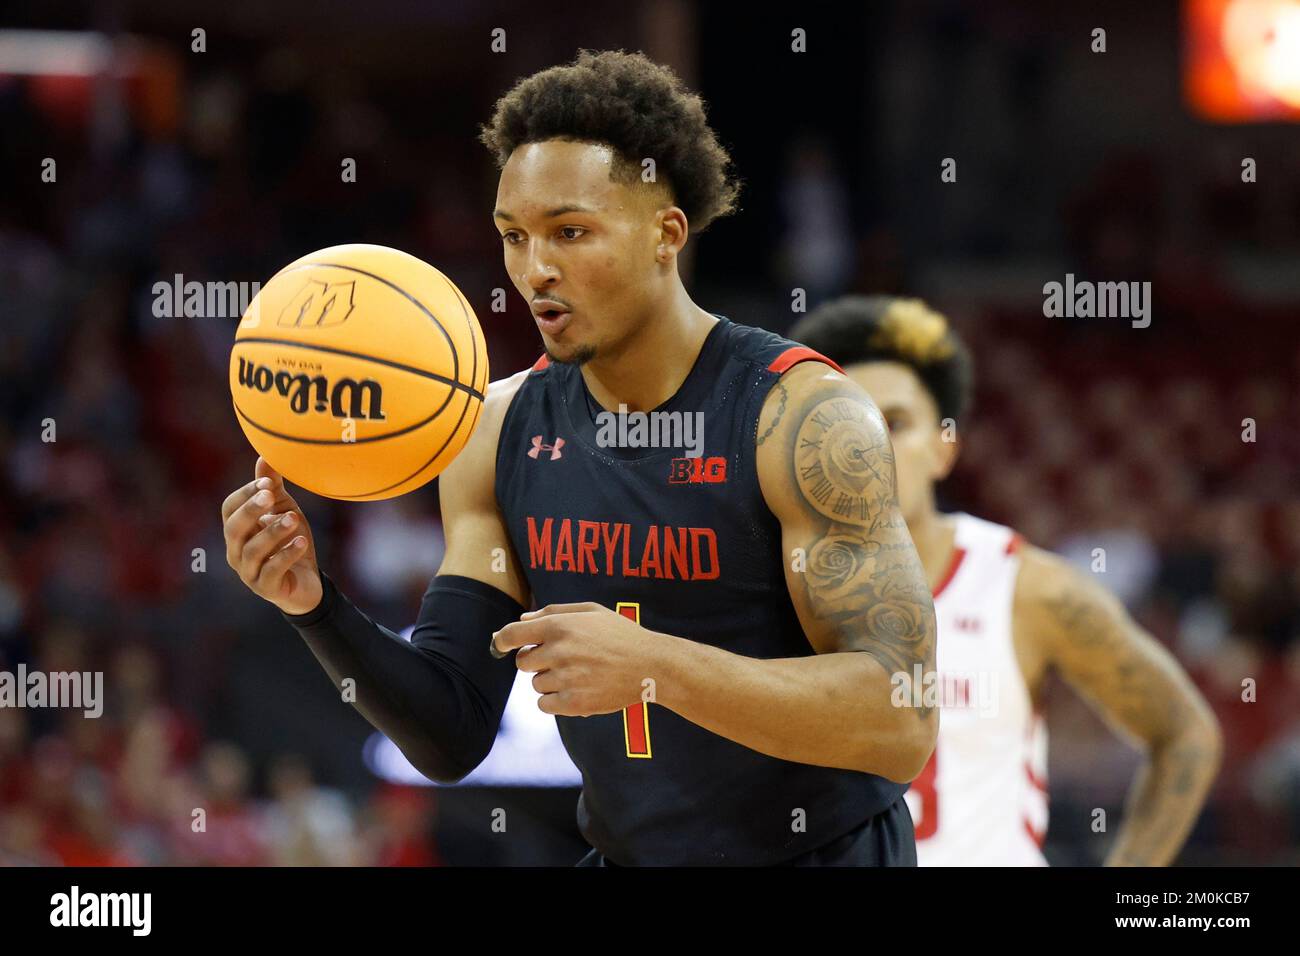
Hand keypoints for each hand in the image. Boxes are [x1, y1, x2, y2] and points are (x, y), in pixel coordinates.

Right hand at [221, 456, 321, 614]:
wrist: (306, 584)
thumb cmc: (289, 542)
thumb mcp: (284, 511)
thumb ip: (273, 488)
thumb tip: (265, 455)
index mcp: (238, 530)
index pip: (229, 508)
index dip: (245, 494)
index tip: (266, 481)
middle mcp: (236, 551)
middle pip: (233, 528)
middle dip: (250, 510)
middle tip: (269, 494)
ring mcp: (249, 572)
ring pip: (252, 550)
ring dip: (273, 532)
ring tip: (293, 519)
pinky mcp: (267, 588)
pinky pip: (272, 571)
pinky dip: (286, 554)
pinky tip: (301, 541)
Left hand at [492, 603, 667, 716]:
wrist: (651, 666)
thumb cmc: (621, 635)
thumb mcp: (591, 611)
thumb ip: (554, 612)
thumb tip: (523, 620)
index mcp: (560, 626)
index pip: (511, 634)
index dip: (502, 640)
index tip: (503, 644)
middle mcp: (559, 651)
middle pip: (522, 662)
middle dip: (534, 661)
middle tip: (558, 659)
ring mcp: (566, 679)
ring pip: (535, 684)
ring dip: (549, 681)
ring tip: (577, 674)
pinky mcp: (574, 703)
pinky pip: (544, 705)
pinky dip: (554, 700)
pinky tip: (574, 690)